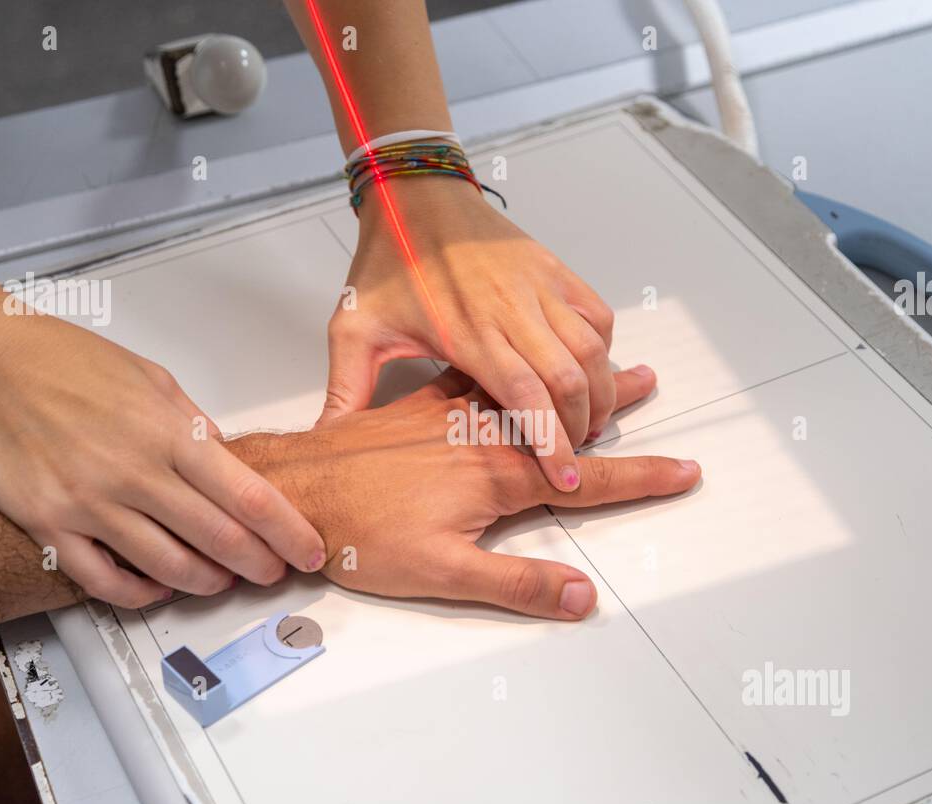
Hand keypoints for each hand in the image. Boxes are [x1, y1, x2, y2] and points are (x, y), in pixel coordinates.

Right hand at [0, 310, 325, 607]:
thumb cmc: (60, 359)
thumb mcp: (150, 377)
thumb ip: (192, 424)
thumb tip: (225, 458)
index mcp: (169, 432)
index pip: (250, 496)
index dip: (288, 532)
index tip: (308, 549)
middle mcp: (134, 472)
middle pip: (220, 540)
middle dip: (259, 564)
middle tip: (274, 571)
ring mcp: (90, 504)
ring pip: (170, 568)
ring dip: (207, 582)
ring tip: (221, 580)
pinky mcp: (49, 525)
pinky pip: (105, 581)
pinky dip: (141, 593)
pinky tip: (158, 588)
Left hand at [230, 364, 699, 619]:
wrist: (298, 485)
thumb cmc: (360, 530)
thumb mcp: (439, 574)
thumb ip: (515, 584)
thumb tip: (580, 597)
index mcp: (498, 475)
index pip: (587, 477)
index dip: (640, 478)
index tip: (682, 471)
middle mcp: (484, 433)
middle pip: (568, 415)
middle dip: (616, 403)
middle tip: (654, 383)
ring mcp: (455, 410)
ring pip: (532, 385)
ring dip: (576, 375)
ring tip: (608, 363)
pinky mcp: (426, 399)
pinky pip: (488, 370)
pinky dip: (519, 359)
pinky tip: (523, 353)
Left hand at [322, 175, 615, 494]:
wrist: (414, 196)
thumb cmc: (388, 262)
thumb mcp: (355, 327)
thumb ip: (346, 388)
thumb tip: (329, 439)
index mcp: (466, 331)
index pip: (525, 395)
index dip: (551, 441)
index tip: (563, 479)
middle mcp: (511, 309)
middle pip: (571, 380)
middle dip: (582, 428)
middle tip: (573, 457)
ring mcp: (539, 286)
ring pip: (592, 350)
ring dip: (599, 394)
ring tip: (588, 424)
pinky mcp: (555, 270)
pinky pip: (598, 317)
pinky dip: (602, 353)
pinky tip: (587, 375)